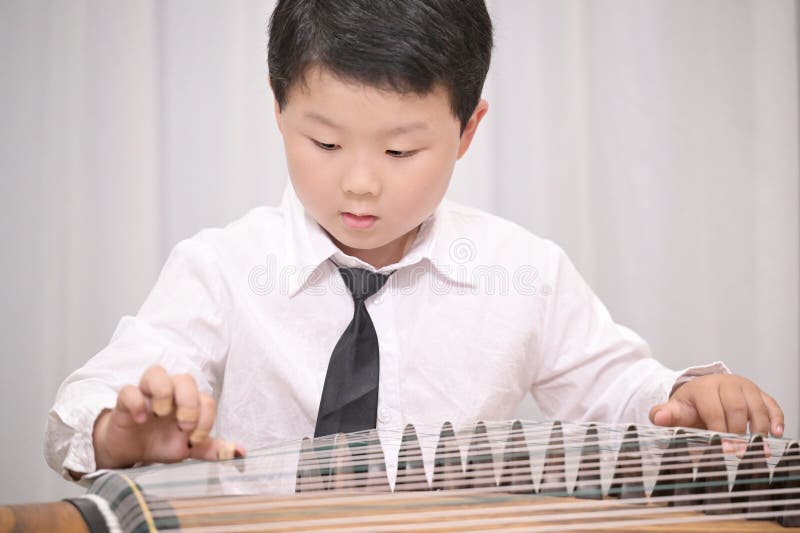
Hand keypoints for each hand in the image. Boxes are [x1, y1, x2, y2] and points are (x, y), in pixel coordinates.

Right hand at [92, 365, 245, 469]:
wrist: (129, 451)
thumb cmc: (161, 443)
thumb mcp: (188, 449)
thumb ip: (212, 449)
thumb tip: (240, 453)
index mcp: (189, 403)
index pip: (206, 399)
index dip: (206, 418)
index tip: (196, 438)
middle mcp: (171, 393)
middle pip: (185, 379)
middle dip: (189, 402)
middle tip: (183, 426)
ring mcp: (147, 395)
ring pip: (157, 372)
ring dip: (163, 392)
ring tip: (161, 414)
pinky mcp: (125, 401)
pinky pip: (129, 389)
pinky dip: (136, 402)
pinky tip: (140, 420)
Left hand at [648, 374, 783, 437]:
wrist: (704, 394)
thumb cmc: (692, 406)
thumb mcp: (677, 409)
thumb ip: (667, 415)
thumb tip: (658, 418)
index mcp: (704, 387)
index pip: (714, 409)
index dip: (719, 431)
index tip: (723, 450)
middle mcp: (727, 383)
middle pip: (737, 408)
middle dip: (739, 433)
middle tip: (740, 453)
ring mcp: (746, 387)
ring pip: (757, 407)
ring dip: (759, 430)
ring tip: (759, 450)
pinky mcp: (760, 394)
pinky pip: (772, 404)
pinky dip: (776, 419)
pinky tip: (776, 434)